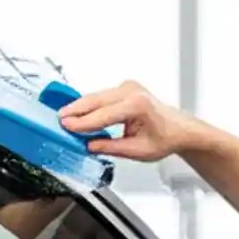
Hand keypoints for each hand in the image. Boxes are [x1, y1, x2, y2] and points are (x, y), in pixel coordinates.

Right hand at [58, 80, 198, 161]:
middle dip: (76, 111)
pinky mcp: (124, 88)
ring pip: (97, 97)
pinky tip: (78, 114)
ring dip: (80, 107)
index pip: (104, 115)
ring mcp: (128, 87)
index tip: (67, 127)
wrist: (179, 129)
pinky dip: (89, 105)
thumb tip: (89, 145)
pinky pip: (101, 96)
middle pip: (96, 100)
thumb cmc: (165, 138)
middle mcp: (132, 92)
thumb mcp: (137, 151)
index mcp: (138, 105)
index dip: (83, 122)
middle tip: (59, 120)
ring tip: (65, 118)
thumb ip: (111, 148)